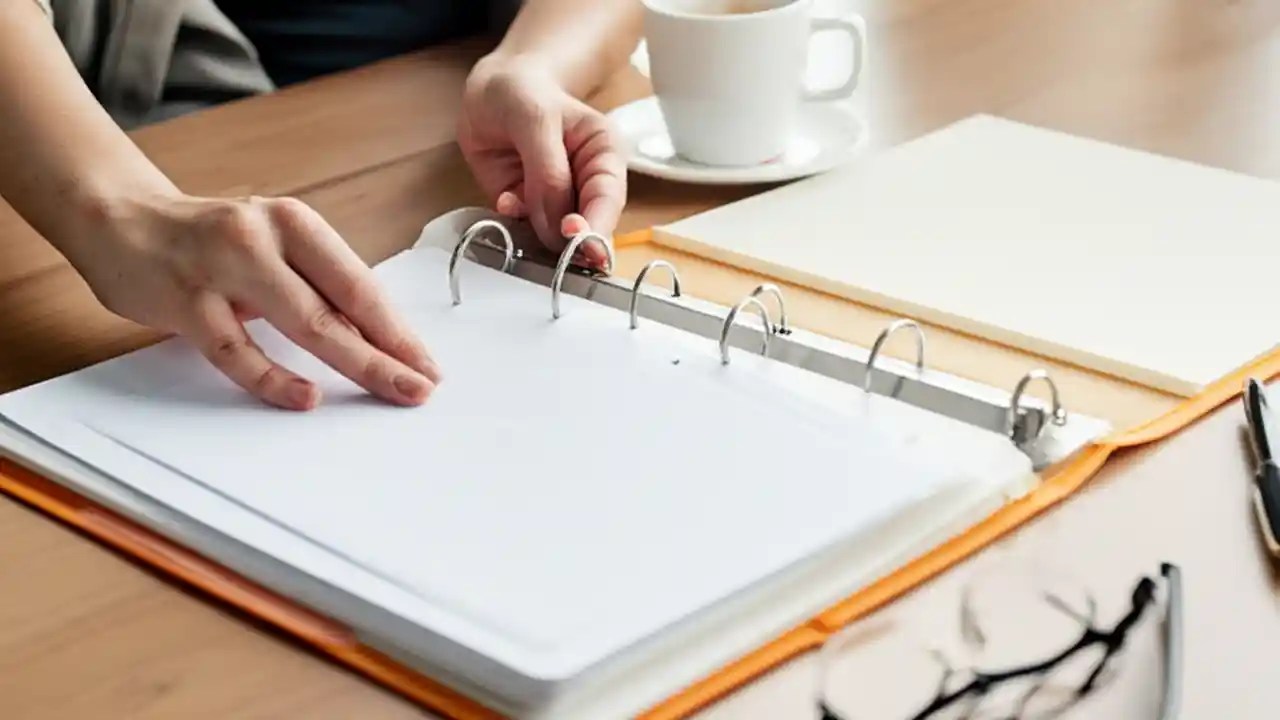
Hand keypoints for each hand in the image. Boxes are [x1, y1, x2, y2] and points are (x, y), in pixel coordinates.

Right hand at [63, 193, 440, 410]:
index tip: (428, 365)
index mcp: (296, 223)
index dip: (398, 328)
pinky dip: (273, 377)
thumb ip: (313, 288)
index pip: (360, 284)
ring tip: (388, 392)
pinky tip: (305, 398)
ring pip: (302, 323)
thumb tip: (375, 342)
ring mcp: (222, 266)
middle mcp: (263, 236)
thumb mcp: (270, 250)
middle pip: (341, 306)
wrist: (120, 220)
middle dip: (388, 352)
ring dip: (354, 363)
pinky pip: (237, 350)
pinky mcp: (185, 299)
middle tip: (421, 387)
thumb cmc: (210, 242)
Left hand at [457, 55, 626, 267]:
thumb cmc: (523, 93)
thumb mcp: (534, 119)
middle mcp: (587, 185)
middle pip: (590, 227)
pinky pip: (525, 230)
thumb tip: (556, 227)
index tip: (575, 237)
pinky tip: (506, 199)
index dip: (596, 223)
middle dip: (570, 242)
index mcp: (604, 155)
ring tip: (517, 206)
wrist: (491, 92)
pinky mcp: (528, 211)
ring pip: (557, 237)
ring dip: (538, 234)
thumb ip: (547, 170)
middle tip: (556, 253)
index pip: (609, 198)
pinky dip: (514, 222)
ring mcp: (557, 202)